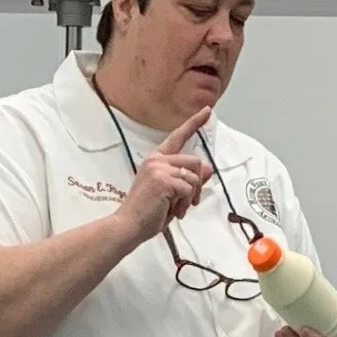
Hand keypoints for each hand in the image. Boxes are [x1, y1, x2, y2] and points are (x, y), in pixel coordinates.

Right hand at [117, 110, 208, 240]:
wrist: (129, 225)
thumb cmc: (147, 212)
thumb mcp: (173, 194)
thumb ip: (189, 179)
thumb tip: (207, 168)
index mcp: (156, 160)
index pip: (178, 137)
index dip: (194, 123)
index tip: (207, 111)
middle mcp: (156, 160)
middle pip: (194, 161)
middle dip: (197, 185)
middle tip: (188, 202)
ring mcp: (159, 168)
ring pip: (194, 176)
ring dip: (191, 197)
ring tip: (177, 208)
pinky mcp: (163, 180)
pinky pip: (189, 188)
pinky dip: (185, 203)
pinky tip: (174, 211)